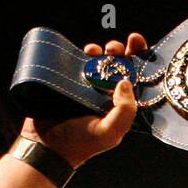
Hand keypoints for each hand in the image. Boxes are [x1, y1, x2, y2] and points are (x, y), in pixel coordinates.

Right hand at [19, 31, 147, 168]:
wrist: (46, 144)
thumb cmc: (80, 143)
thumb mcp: (109, 132)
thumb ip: (124, 111)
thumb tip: (124, 81)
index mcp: (122, 106)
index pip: (137, 79)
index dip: (140, 59)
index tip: (137, 43)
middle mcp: (108, 94)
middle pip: (120, 66)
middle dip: (121, 51)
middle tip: (114, 48)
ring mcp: (89, 87)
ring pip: (101, 61)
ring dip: (103, 50)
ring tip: (97, 50)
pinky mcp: (71, 81)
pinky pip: (81, 61)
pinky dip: (86, 53)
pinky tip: (87, 50)